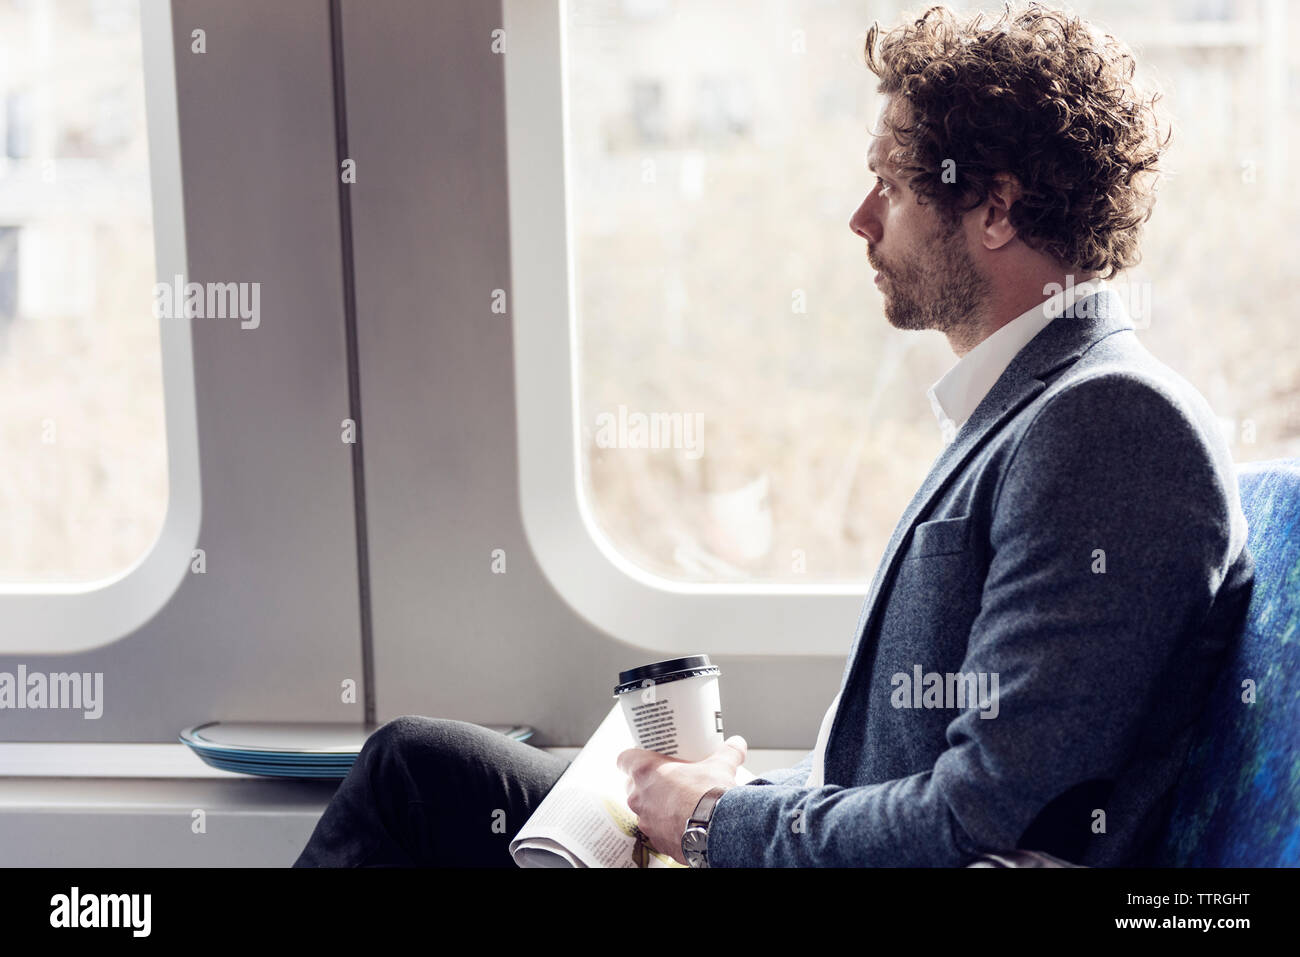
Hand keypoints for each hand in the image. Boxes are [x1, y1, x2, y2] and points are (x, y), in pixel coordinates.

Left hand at [616, 736, 746, 865]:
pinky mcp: (656, 840)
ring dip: (656, 805)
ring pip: (643, 809)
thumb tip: (736, 744)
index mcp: (647, 771)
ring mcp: (646, 820)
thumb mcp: (721, 764)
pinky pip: (656, 830)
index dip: (633, 757)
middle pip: (632, 785)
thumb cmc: (710, 795)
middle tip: (667, 780)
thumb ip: (727, 751)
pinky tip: (682, 823)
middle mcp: (640, 796)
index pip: (624, 759)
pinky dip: (665, 826)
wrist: (717, 829)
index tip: (643, 757)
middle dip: (647, 783)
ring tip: (677, 803)